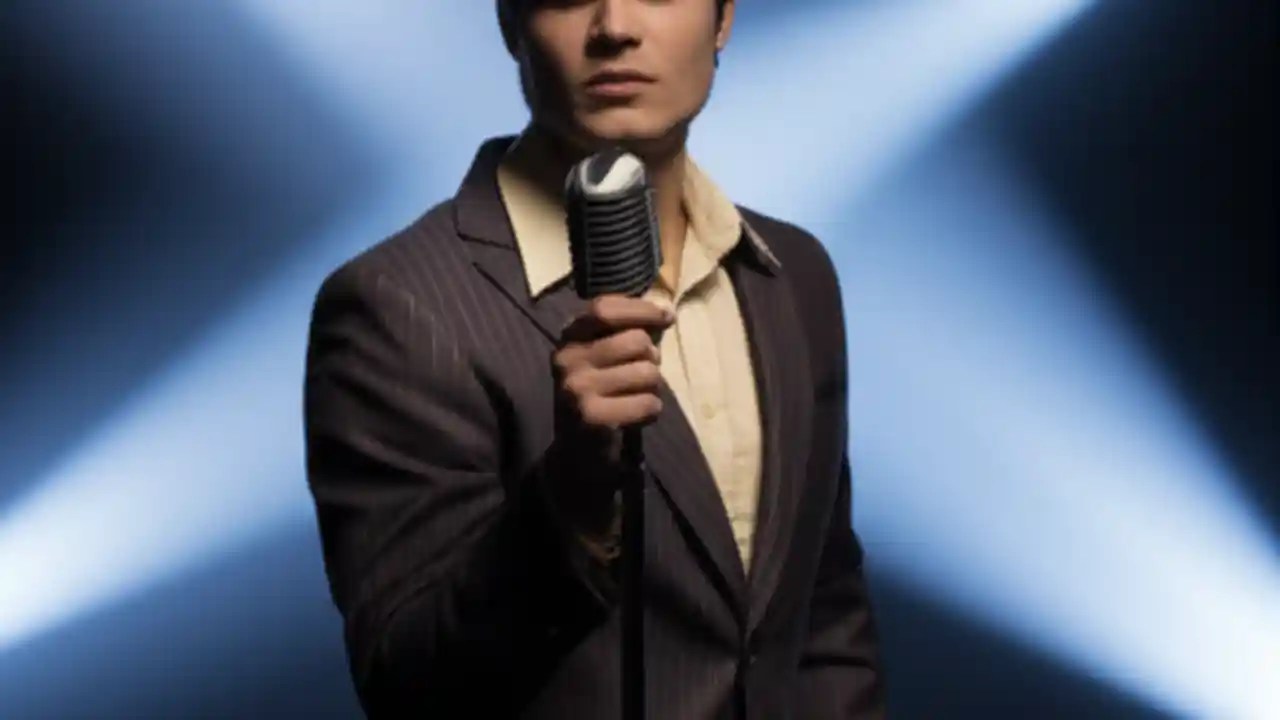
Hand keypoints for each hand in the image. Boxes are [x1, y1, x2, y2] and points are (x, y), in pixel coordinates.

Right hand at [546, 295, 674, 532]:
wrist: (574, 454)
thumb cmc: (597, 397)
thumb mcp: (599, 358)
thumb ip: (623, 332)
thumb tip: (665, 312)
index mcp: (567, 338)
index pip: (604, 308)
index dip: (641, 309)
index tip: (667, 316)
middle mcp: (566, 359)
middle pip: (636, 341)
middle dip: (652, 358)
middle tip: (644, 374)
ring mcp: (577, 388)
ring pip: (648, 372)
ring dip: (654, 387)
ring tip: (637, 397)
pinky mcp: (593, 417)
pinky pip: (648, 403)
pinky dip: (651, 411)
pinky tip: (635, 417)